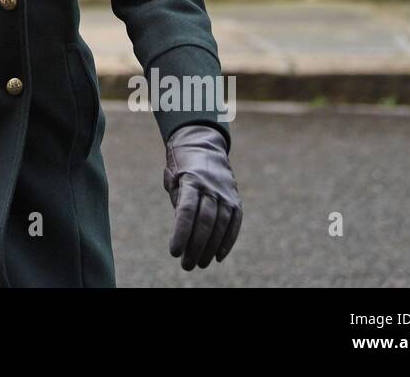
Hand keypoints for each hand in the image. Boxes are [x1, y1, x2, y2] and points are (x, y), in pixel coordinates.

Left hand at [163, 124, 241, 270]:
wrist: (204, 145)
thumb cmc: (182, 166)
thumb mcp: (173, 176)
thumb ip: (175, 197)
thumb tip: (180, 225)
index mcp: (191, 181)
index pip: (187, 211)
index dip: (181, 233)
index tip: (174, 252)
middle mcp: (211, 187)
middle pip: (204, 222)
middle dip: (195, 246)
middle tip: (186, 265)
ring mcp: (226, 194)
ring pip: (220, 225)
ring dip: (210, 248)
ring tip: (200, 264)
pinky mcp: (236, 200)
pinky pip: (234, 224)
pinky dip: (227, 241)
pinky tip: (218, 256)